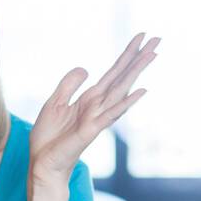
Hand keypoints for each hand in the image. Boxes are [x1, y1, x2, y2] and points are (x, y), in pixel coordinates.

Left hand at [28, 32, 158, 186]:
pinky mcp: (91, 130)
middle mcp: (98, 106)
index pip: (113, 73)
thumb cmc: (49, 138)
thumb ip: (70, 85)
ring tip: (153, 54)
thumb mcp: (55, 103)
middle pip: (122, 77)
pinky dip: (126, 102)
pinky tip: (141, 90)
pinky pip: (111, 114)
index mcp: (90, 99)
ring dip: (137, 72)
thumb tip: (87, 69)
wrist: (43, 164)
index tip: (141, 36)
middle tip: (157, 39)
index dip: (126, 55)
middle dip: (138, 58)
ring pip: (121, 90)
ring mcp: (97, 117)